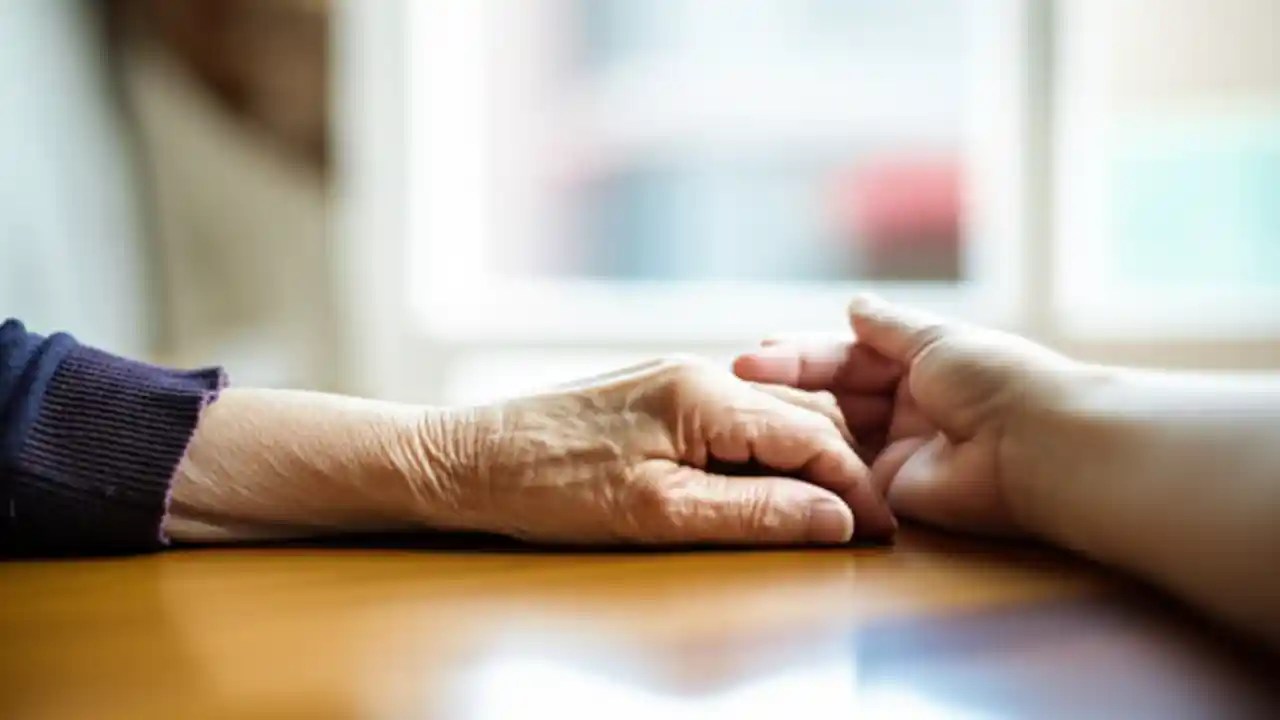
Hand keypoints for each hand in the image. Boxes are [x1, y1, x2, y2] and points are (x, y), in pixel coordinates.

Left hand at [427, 357, 895, 543]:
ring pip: (771, 411)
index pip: (812, 434)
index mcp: (704, 394)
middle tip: (862, 527)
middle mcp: (697, 373)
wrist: (462, 461)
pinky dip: (764, 449)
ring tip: (825, 510)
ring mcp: (674, 379)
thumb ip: (752, 512)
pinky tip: (763, 482)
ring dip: (806, 457)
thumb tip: (834, 519)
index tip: (880, 532)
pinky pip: (734, 414)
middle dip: (841, 468)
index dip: (855, 487)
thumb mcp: (656, 514)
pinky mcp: (654, 394)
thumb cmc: (546, 488)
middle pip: (803, 413)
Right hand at [733, 295, 1079, 535]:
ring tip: (744, 405)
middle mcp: (906, 407)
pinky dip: (811, 461)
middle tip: (736, 375)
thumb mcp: (933, 337)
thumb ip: (888, 325)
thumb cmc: (991, 378)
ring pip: (832, 432)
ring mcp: (898, 451)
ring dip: (792, 420)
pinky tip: (773, 447)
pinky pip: (842, 475)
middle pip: (834, 393)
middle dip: (787, 384)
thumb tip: (853, 304)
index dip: (803, 354)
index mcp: (919, 365)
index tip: (758, 352)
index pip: (848, 356)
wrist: (1032, 446)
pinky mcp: (892, 493)